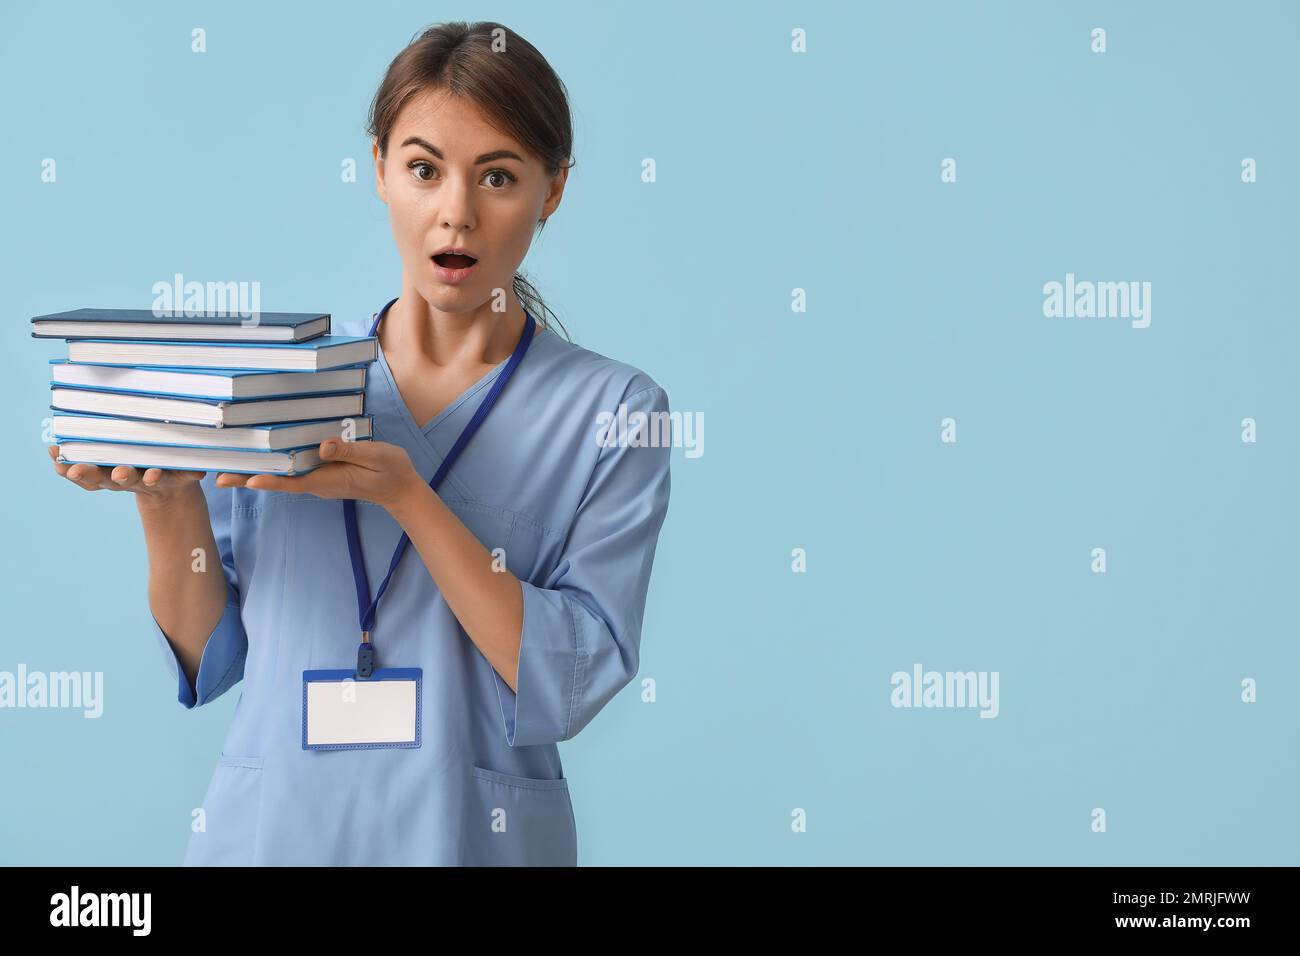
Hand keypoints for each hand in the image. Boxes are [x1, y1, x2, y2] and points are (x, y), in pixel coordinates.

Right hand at [48, 442, 206, 503]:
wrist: (168, 485)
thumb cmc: (129, 459)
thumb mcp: (104, 454)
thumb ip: (82, 448)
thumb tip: (51, 444)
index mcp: (108, 471)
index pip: (90, 475)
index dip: (79, 473)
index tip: (69, 467)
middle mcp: (131, 477)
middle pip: (120, 479)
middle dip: (117, 476)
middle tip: (116, 474)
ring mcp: (157, 478)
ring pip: (151, 479)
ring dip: (151, 478)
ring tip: (151, 477)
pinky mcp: (182, 477)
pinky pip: (188, 475)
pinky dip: (192, 474)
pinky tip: (199, 472)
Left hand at [215, 439, 422, 511]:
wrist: (400, 488)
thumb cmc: (390, 471)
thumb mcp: (376, 456)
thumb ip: (349, 450)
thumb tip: (323, 445)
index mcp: (329, 480)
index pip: (293, 482)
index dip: (271, 480)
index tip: (248, 479)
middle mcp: (317, 482)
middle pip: (279, 480)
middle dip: (249, 477)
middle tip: (218, 477)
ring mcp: (318, 478)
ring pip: (282, 475)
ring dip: (256, 470)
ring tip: (226, 467)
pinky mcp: (320, 472)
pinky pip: (293, 469)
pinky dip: (273, 464)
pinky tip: (259, 455)